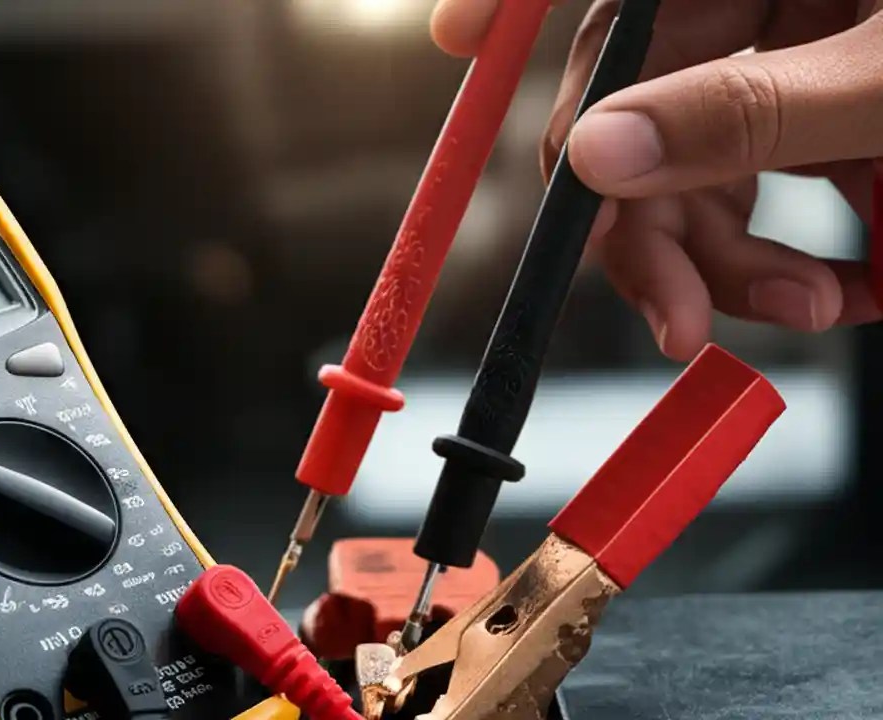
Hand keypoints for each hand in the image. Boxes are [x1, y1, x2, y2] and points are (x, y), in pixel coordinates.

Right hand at [432, 0, 882, 359]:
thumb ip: (743, 114)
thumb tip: (591, 157)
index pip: (621, 3)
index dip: (518, 1)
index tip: (457, 36)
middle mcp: (766, 1)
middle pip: (641, 108)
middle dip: (655, 228)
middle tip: (681, 322)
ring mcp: (801, 55)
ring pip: (699, 165)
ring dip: (737, 261)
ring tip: (812, 305)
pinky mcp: (831, 113)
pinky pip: (769, 181)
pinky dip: (796, 249)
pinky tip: (847, 286)